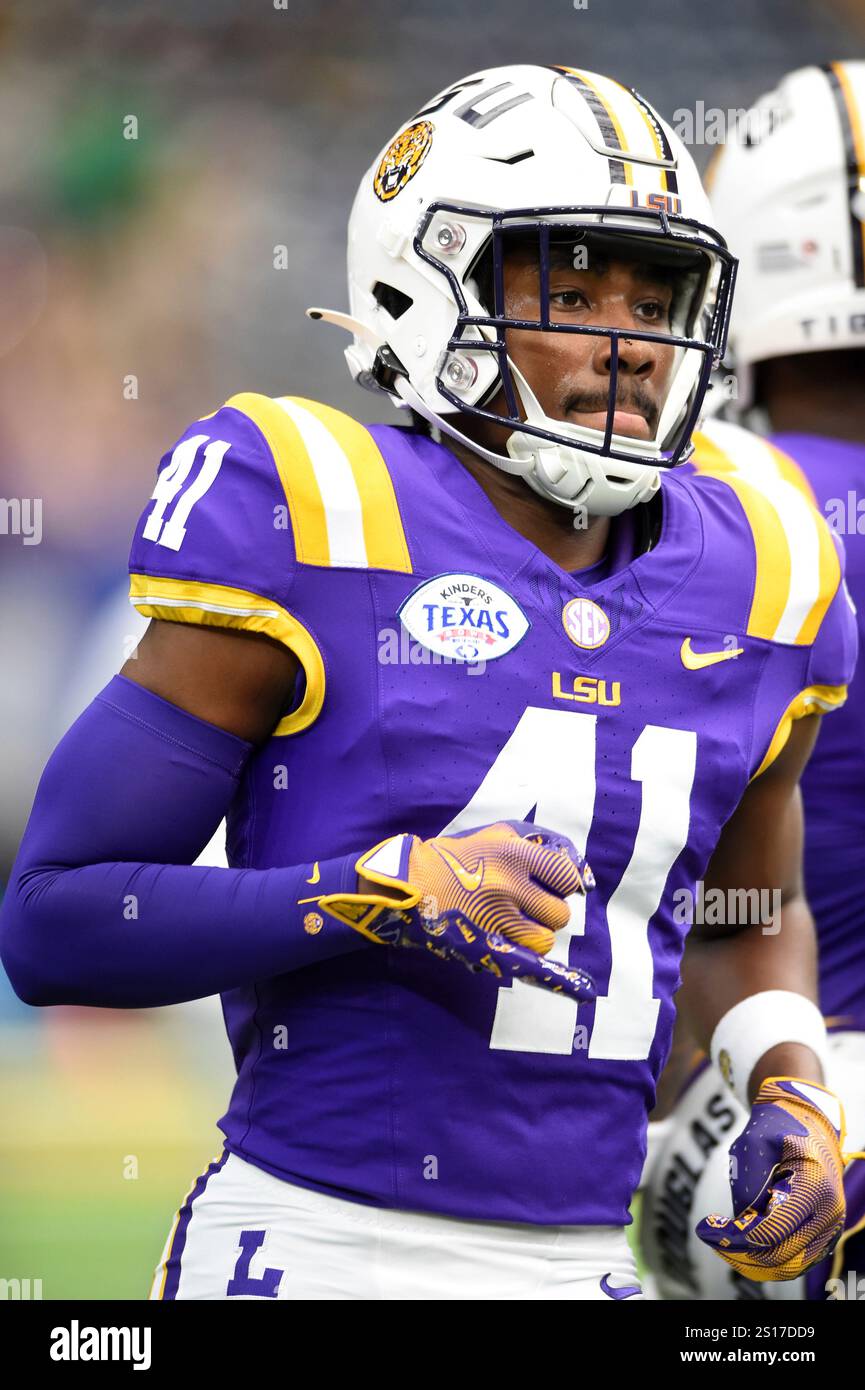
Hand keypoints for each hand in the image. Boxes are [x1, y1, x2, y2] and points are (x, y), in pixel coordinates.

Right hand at [318, 820, 595, 999]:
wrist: (407, 886)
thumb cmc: (458, 856)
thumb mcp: (498, 832)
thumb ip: (543, 842)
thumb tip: (583, 872)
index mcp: (512, 853)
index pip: (566, 875)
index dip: (562, 882)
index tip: (552, 883)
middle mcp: (507, 886)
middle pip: (559, 913)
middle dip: (547, 910)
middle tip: (524, 905)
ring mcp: (496, 920)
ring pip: (545, 939)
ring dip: (534, 934)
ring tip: (511, 924)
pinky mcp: (486, 947)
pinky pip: (533, 965)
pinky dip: (558, 978)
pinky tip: (587, 991)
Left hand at [695, 1077, 854, 1281]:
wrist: (806, 1125)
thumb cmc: (776, 1128)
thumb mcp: (753, 1143)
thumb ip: (747, 1185)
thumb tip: (739, 1225)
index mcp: (814, 1186)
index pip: (773, 1229)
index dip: (735, 1236)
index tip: (704, 1227)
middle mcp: (828, 1214)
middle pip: (780, 1255)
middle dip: (739, 1251)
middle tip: (710, 1235)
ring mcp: (827, 1229)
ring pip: (787, 1267)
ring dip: (751, 1261)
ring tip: (721, 1241)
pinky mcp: (820, 1237)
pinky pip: (793, 1262)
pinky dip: (764, 1260)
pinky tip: (738, 1243)